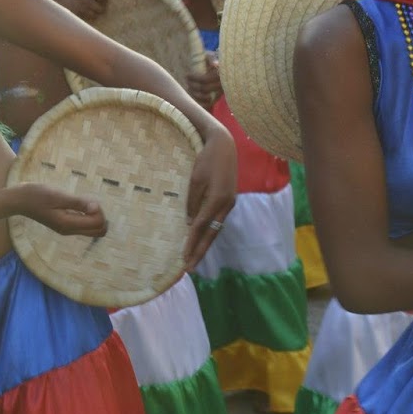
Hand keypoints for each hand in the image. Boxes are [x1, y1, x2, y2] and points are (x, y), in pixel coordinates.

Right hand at [13, 183, 107, 237]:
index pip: (97, 224)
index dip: (100, 211)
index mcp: (68, 224)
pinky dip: (88, 217)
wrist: (19, 200)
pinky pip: (83, 226)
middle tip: (90, 202)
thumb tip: (96, 208)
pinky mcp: (64, 225)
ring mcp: (66, 229)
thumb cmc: (36, 195)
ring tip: (85, 202)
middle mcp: (69, 230)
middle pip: (98, 231)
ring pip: (91, 230)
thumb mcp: (58, 196)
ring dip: (94, 217)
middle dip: (100, 217)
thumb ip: (78, 203)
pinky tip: (80, 205)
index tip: (90, 200)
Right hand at [48, 0, 107, 20]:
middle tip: (98, 10)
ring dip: (94, 15)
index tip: (102, 1)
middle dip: (100, 9)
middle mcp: (86, 0)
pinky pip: (85, 19)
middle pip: (100, 8)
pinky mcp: (76, 16)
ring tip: (91, 15)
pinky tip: (84, 18)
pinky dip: (86, 19)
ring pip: (94, 16)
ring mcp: (81, 9)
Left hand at [181, 132, 235, 268]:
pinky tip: (202, 238)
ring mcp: (229, 203)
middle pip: (212, 234)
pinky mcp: (228, 199)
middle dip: (200, 251)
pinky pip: (217, 220)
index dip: (191, 243)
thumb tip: (191, 223)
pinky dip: (209, 232)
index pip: (201, 227)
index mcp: (217, 200)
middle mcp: (226, 205)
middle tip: (190, 267)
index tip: (183, 258)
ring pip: (216, 228)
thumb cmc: (207, 160)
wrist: (225, 146)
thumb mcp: (195, 179)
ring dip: (205, 243)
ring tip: (195, 257)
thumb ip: (193, 202)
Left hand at [185, 54, 220, 107]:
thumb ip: (212, 58)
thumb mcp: (211, 56)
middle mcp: (222, 85)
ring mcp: (220, 93)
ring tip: (189, 88)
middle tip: (187, 81)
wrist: (221, 67)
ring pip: (206, 98)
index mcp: (220, 75)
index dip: (194, 78)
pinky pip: (208, 105)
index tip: (187, 75)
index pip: (205, 79)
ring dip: (194, 94)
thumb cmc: (212, 60)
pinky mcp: (217, 98)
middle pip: (204, 89)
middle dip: (193, 86)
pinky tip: (192, 99)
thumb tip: (215, 65)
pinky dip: (200, 104)